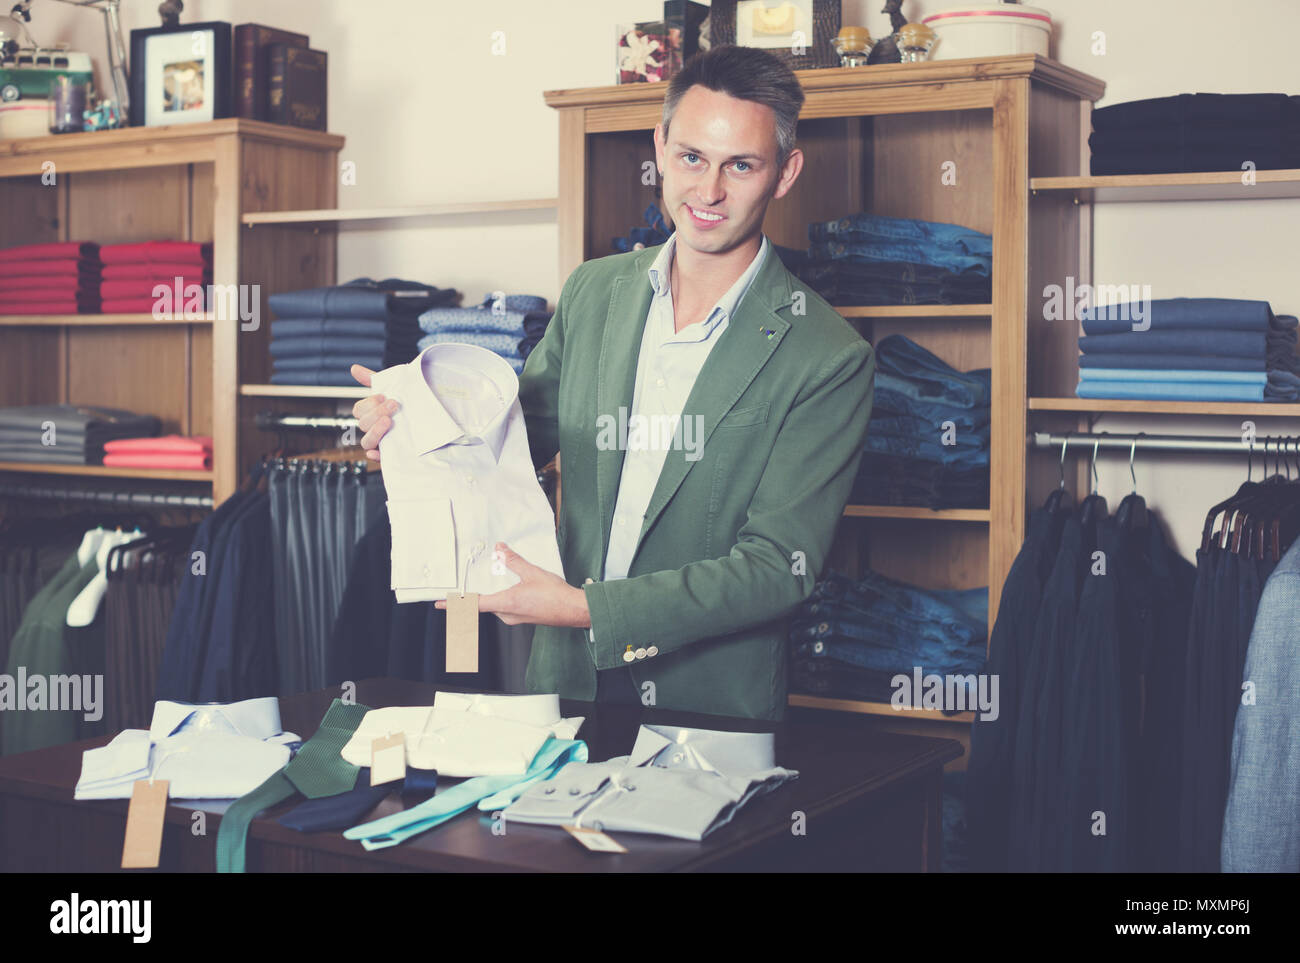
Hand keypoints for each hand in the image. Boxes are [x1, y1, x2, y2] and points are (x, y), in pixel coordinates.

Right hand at [351, 364, 398, 461]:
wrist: (431, 421)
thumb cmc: (407, 406)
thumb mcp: (393, 390)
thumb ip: (374, 380)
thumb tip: (354, 368)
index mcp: (371, 414)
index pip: (359, 410)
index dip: (369, 403)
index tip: (384, 396)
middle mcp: (373, 429)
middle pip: (363, 424)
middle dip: (376, 412)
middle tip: (394, 405)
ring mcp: (380, 443)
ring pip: (366, 441)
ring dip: (375, 431)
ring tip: (389, 422)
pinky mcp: (390, 455)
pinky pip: (377, 459)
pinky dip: (374, 455)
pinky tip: (376, 452)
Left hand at [435, 542, 589, 627]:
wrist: (574, 610)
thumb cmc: (556, 596)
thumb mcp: (532, 572)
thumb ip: (513, 561)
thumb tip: (501, 549)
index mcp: (506, 603)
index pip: (473, 604)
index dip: (455, 604)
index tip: (440, 603)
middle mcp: (508, 614)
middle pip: (484, 604)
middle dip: (475, 595)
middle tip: (465, 585)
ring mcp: (515, 618)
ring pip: (495, 605)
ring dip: (491, 595)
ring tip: (493, 581)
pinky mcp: (523, 618)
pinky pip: (506, 607)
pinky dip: (502, 597)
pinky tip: (512, 588)